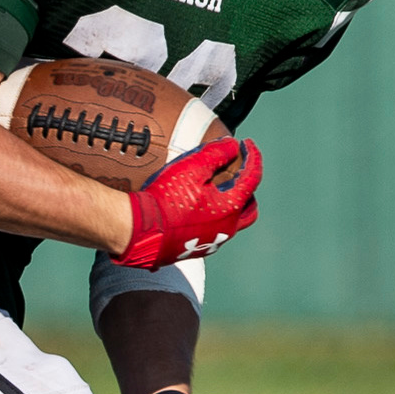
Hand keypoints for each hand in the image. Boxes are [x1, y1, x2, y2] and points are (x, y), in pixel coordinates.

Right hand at [113, 138, 260, 269]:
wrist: (142, 232)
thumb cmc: (167, 200)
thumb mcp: (192, 168)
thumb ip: (216, 154)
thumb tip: (232, 145)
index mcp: (231, 207)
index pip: (252, 178)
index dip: (253, 157)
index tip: (248, 144)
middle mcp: (227, 228)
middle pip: (250, 207)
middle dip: (248, 188)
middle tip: (238, 173)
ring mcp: (212, 241)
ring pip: (233, 223)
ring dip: (232, 206)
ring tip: (219, 191)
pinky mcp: (197, 249)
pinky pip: (214, 232)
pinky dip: (215, 218)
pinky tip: (199, 210)